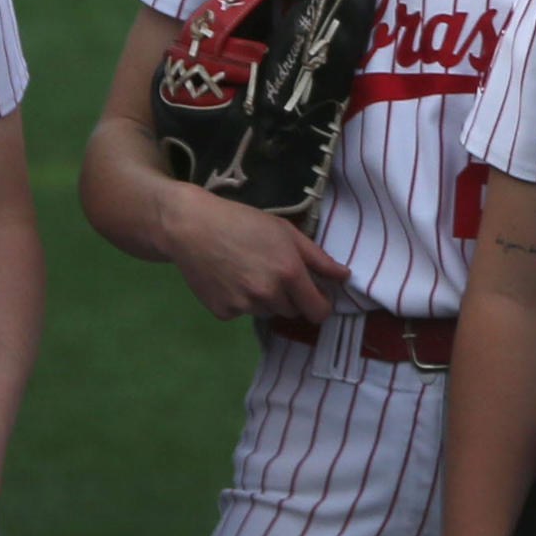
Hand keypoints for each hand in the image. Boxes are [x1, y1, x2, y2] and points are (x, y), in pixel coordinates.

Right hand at [164, 186, 349, 324]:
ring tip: (248, 271)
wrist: (191, 226)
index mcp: (289, 274)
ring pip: (267, 312)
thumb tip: (344, 277)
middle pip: (292, 312)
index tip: (316, 296)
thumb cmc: (243, 222)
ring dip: (265, 299)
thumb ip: (319, 258)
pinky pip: (242, 313)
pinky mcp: (222, 312)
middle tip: (272, 271)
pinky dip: (240, 301)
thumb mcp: (286, 232)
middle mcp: (268, 294)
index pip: (318, 311)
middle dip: (290, 297)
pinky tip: (229, 278)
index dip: (320, 305)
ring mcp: (243, 306)